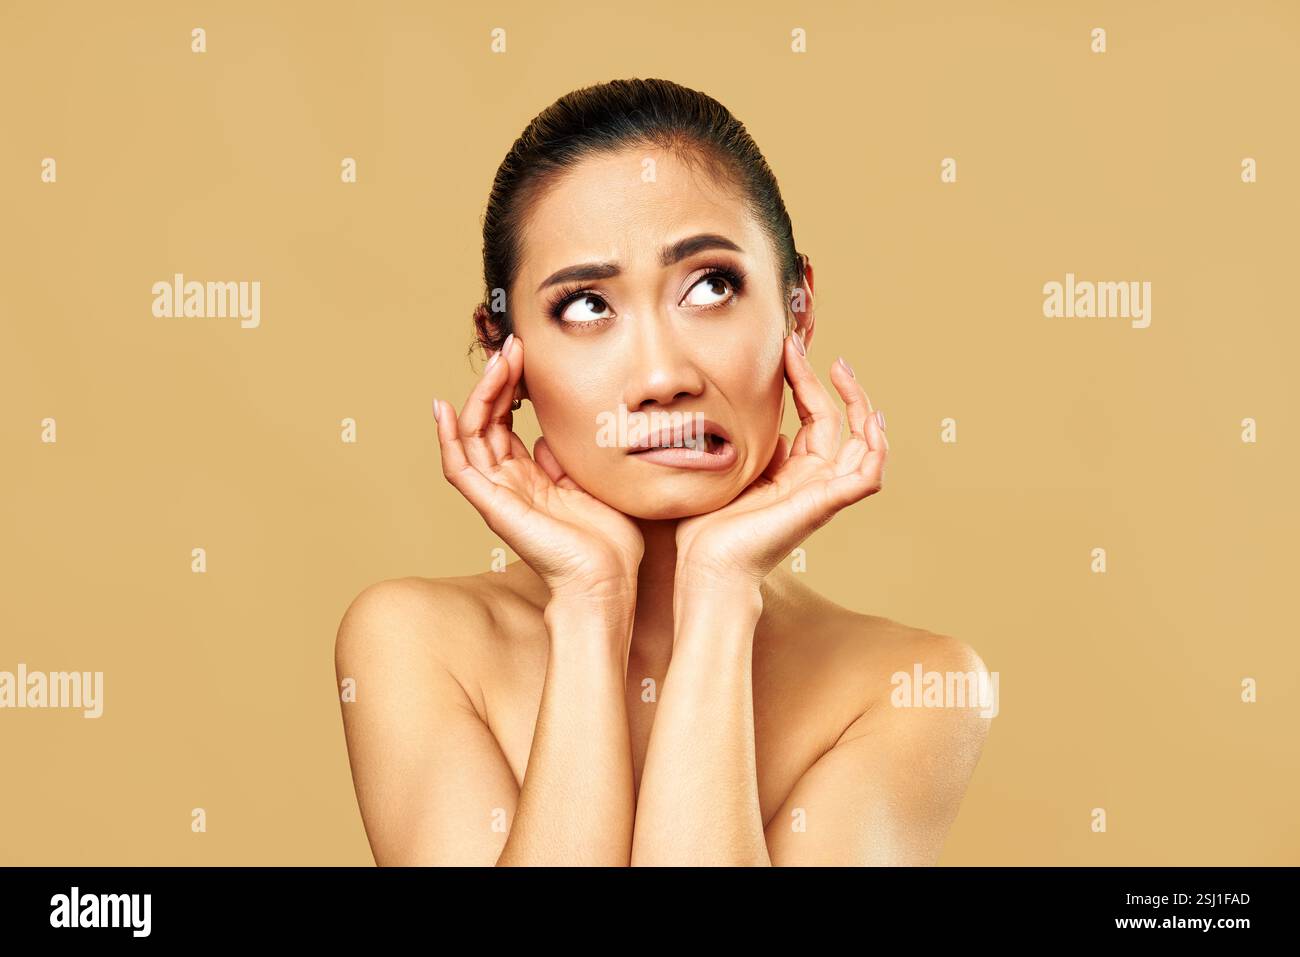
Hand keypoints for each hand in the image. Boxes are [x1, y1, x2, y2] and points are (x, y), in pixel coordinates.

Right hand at [433, 333, 643, 603]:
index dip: (509, 387)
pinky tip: (444, 408)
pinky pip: (459, 468)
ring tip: (496, 362)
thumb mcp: (587, 487)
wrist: (607, 581)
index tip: (522, 354)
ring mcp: (497, 495)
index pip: (504, 424)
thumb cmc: (607, 543)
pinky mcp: (494, 508)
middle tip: (511, 346)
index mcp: (528, 479)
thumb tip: (547, 439)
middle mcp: (507, 485)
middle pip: (485, 423)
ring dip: (480, 395)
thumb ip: (563, 463)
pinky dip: (447, 438)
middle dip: (496, 381)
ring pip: (471, 436)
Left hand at [674, 332, 887, 593]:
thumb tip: (764, 426)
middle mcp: (815, 482)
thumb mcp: (732, 474)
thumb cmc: (708, 530)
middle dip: (831, 384)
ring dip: (862, 407)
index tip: (788, 348)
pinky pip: (867, 477)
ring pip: (865, 447)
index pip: (813, 418)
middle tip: (808, 348)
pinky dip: (876, 450)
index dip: (805, 382)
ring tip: (844, 373)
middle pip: (840, 423)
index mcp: (794, 474)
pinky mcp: (824, 506)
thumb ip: (755, 451)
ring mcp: (823, 494)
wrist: (706, 567)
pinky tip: (871, 423)